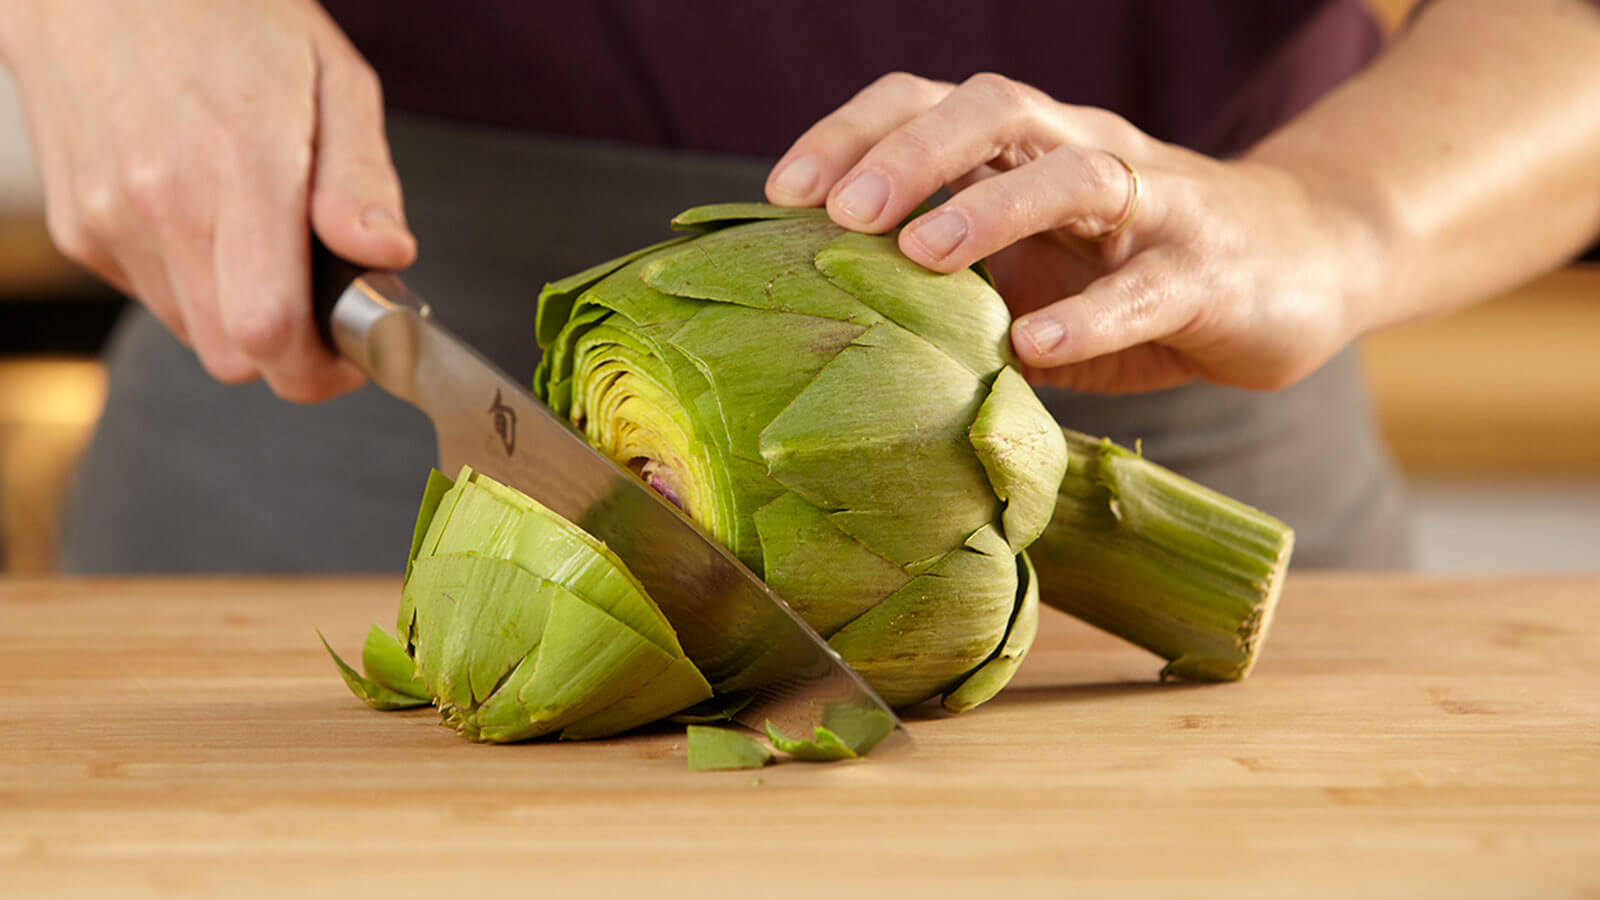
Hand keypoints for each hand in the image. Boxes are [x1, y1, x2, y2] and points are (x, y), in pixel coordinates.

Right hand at [0, 0, 415, 401]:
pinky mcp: (79, 229)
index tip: (352, 347)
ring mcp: (109, 219)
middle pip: (234, 357)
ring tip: (259, 236)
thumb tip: (385, 255)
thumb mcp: (333, 78)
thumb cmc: (229, 17)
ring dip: (238, 310)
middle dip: (287, 347)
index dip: (320, 367)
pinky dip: (191, 280)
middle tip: (320, 298)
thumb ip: (362, 179)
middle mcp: (161, 200)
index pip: (270, 331)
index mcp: (238, 164)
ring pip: (193, 332)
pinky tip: (204, 215)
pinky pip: (153, 296)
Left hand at [764, 73, 1382, 393]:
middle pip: (997, 109)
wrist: (1303, 264)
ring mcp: (1154, 209)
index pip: (931, 105)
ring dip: (992, 209)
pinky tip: (1037, 347)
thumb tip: (834, 330)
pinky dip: (1090, 316)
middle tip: (841, 211)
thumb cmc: (1135, 272)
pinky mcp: (1209, 274)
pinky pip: (1146, 287)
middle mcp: (1086, 154)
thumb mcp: (1035, 269)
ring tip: (923, 255)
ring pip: (1075, 176)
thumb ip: (954, 287)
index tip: (782, 191)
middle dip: (912, 153)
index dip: (854, 134)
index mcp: (1029, 148)